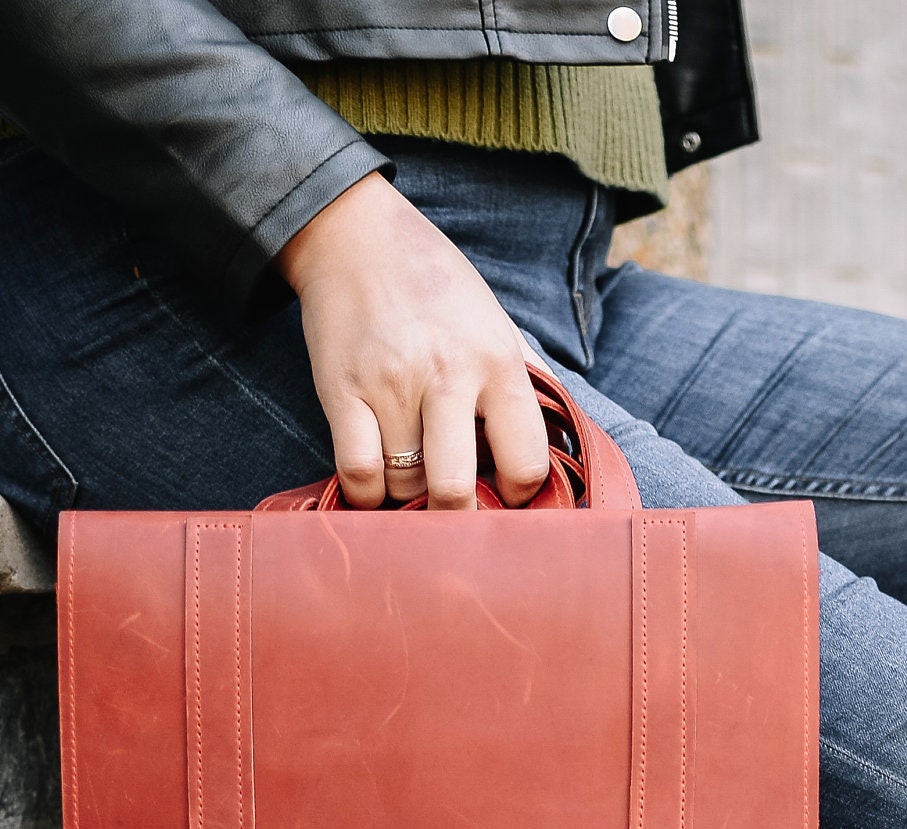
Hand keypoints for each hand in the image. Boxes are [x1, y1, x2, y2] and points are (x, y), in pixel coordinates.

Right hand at [275, 172, 550, 509]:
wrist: (356, 235)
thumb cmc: (435, 284)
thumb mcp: (496, 322)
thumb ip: (526, 379)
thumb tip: (565, 437)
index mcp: (497, 361)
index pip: (526, 460)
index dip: (521, 496)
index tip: (508, 496)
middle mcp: (448, 375)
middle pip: (456, 488)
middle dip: (459, 516)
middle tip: (457, 510)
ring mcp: (391, 385)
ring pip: (405, 486)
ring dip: (411, 500)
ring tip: (415, 484)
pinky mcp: (341, 391)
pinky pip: (357, 473)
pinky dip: (368, 496)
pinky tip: (378, 485)